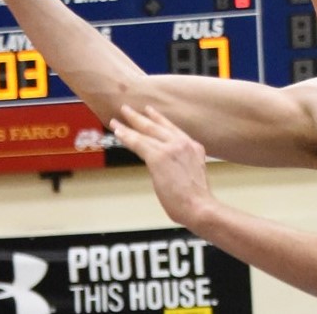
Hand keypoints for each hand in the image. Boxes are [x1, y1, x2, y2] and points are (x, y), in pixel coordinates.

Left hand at [110, 105, 213, 225]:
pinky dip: (126, 137)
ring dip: (128, 125)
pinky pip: (138, 143)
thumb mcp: (194, 173)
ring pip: (145, 132)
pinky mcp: (158, 157)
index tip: (149, 111)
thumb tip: (171, 168)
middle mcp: (183, 143)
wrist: (200, 206)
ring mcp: (171, 148)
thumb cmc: (196, 199)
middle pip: (157, 126)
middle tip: (128, 109)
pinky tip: (118, 133)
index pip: (172, 128)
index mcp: (193, 147)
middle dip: (140, 116)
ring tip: (116, 120)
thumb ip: (183, 164)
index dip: (159, 118)